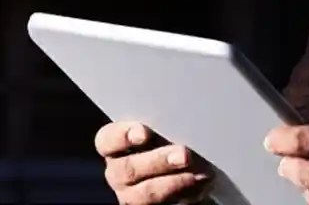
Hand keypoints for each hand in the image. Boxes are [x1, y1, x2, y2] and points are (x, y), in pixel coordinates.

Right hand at [94, 121, 213, 203]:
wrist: (187, 169)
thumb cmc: (172, 139)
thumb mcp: (164, 127)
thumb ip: (164, 122)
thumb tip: (182, 113)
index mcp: (115, 146)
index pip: (107, 140)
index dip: (122, 137)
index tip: (144, 133)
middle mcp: (118, 171)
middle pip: (127, 169)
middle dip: (158, 161)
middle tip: (184, 155)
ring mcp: (131, 194)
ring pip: (144, 193)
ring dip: (174, 182)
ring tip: (200, 174)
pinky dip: (185, 196)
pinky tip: (201, 185)